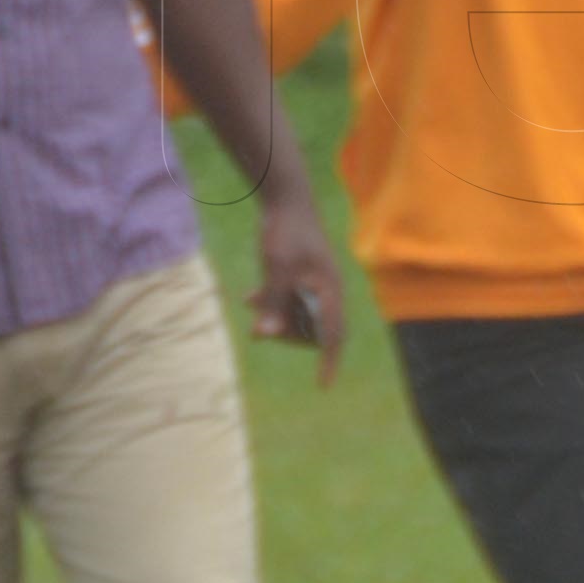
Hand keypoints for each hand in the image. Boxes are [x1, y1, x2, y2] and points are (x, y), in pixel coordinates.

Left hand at [248, 183, 346, 387]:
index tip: (323, 385)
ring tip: (252, 309)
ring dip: (277, 317)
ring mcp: (314, 281)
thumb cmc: (285, 231)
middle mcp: (326, 289)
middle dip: (288, 333)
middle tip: (261, 332)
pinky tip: (250, 299)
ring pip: (298, 312)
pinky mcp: (302, 273)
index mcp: (329, 290)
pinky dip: (273, 303)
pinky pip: (290, 298)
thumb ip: (273, 303)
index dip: (329, 361)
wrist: (285, 197)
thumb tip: (265, 336)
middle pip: (313, 327)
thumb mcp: (276, 268)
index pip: (334, 334)